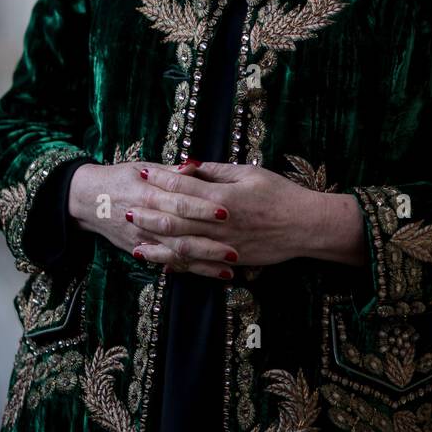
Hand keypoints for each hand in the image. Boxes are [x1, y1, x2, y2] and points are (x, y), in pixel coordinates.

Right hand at [68, 160, 237, 280]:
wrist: (88, 199)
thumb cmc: (121, 177)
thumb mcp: (144, 167)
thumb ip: (171, 172)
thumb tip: (195, 167)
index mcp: (148, 193)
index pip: (179, 201)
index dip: (202, 207)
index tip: (227, 211)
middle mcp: (145, 218)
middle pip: (179, 232)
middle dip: (208, 242)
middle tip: (236, 247)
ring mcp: (142, 238)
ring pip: (175, 253)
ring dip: (203, 261)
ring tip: (230, 266)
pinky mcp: (141, 251)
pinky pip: (168, 263)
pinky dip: (190, 270)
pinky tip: (211, 273)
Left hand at [128, 160, 330, 270]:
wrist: (304, 225)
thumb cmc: (279, 193)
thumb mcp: (248, 173)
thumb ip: (216, 171)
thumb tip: (187, 167)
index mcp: (223, 197)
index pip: (183, 187)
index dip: (160, 179)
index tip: (142, 172)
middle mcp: (219, 224)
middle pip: (175, 218)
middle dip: (148, 212)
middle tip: (126, 208)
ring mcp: (223, 245)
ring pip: (181, 245)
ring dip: (155, 242)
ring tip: (134, 238)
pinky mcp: (229, 261)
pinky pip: (197, 264)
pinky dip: (177, 264)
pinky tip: (161, 263)